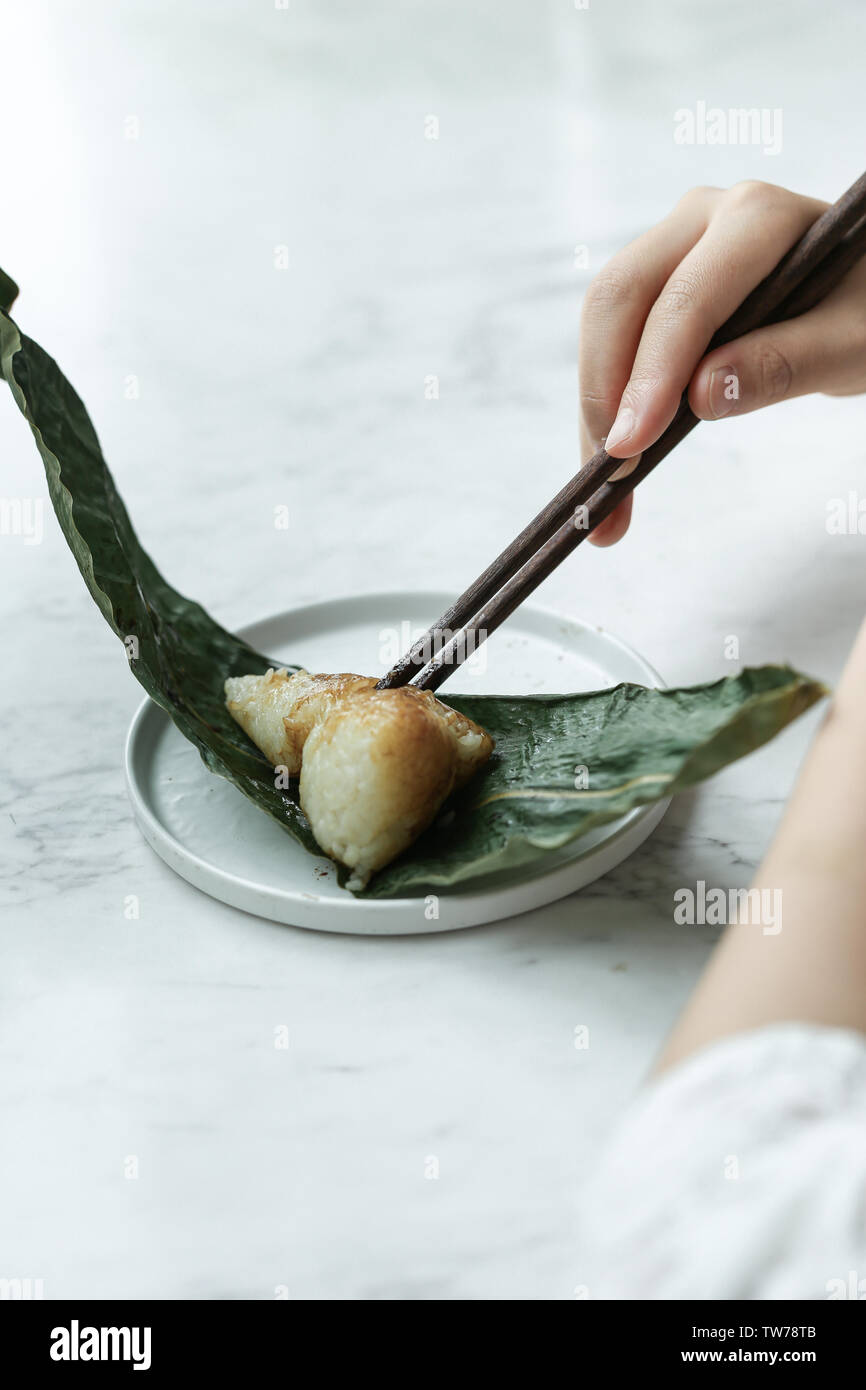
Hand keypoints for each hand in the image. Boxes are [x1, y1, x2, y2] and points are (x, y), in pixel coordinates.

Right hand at [579, 181, 865, 544]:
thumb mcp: (852, 345)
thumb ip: (787, 363)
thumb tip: (702, 393)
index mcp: (758, 217)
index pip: (685, 300)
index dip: (650, 377)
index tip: (629, 450)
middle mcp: (704, 217)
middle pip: (619, 298)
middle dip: (604, 393)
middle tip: (608, 478)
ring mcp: (676, 245)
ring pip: (605, 320)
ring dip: (596, 404)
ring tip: (606, 486)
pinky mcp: (660, 281)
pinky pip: (615, 338)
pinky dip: (609, 401)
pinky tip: (619, 455)